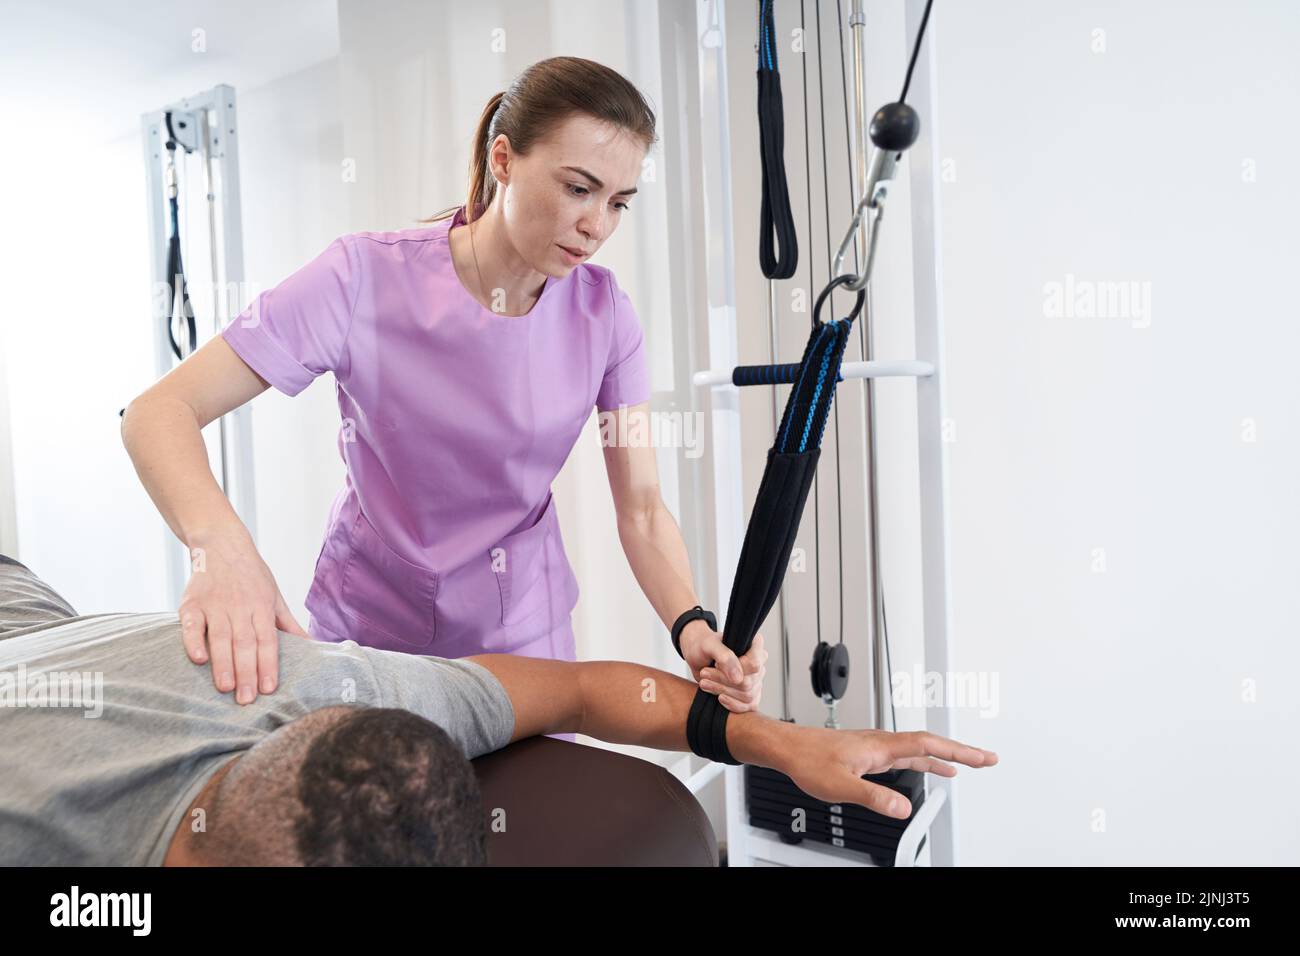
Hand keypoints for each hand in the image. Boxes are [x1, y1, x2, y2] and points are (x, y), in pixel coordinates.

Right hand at [178, 526, 309, 704]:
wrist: (221, 543)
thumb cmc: (252, 574)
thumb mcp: (274, 595)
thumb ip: (288, 623)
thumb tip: (313, 645)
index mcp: (262, 607)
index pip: (267, 641)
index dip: (268, 665)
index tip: (269, 689)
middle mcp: (239, 607)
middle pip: (244, 643)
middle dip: (246, 673)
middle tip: (246, 699)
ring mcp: (214, 604)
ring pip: (219, 637)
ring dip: (223, 663)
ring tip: (226, 688)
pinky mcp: (191, 603)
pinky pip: (191, 625)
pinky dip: (193, 641)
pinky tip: (198, 659)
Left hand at [681, 623, 767, 713]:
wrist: (697, 655)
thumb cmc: (703, 645)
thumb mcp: (709, 645)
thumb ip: (725, 658)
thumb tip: (738, 679)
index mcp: (754, 645)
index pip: (755, 664)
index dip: (736, 668)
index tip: (717, 664)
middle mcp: (758, 662)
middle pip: (748, 682)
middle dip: (722, 680)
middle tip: (704, 673)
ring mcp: (755, 680)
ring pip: (747, 695)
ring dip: (722, 691)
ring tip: (704, 683)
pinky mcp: (749, 694)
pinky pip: (748, 706)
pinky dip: (732, 705)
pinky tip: (719, 698)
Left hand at [779, 725, 998, 818]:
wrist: (787, 747)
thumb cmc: (808, 760)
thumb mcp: (841, 786)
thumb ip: (874, 797)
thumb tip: (904, 808)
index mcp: (881, 746)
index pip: (928, 745)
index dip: (958, 750)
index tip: (982, 757)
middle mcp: (882, 742)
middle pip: (930, 744)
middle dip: (960, 751)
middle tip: (986, 760)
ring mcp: (876, 746)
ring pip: (918, 749)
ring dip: (943, 756)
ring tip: (966, 765)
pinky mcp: (868, 752)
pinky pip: (905, 754)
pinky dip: (923, 760)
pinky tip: (928, 768)